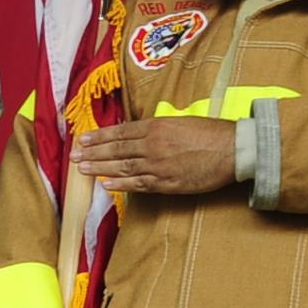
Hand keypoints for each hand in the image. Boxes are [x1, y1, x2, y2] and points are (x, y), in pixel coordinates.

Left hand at [74, 117, 238, 197]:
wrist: (233, 150)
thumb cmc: (211, 133)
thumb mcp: (180, 122)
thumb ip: (158, 128)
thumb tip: (138, 132)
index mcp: (156, 126)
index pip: (120, 132)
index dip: (100, 136)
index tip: (83, 139)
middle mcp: (153, 145)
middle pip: (116, 150)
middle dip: (93, 153)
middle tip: (74, 156)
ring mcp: (158, 165)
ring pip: (122, 167)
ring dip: (100, 168)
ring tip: (83, 170)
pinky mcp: (167, 183)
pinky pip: (138, 184)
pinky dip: (120, 184)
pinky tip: (106, 185)